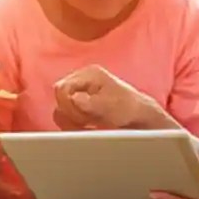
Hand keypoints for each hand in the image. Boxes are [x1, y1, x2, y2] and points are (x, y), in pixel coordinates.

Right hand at [52, 64, 166, 130]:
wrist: (139, 118)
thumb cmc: (128, 109)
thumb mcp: (111, 106)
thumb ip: (90, 102)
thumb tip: (74, 98)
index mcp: (89, 73)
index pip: (62, 89)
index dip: (69, 106)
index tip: (84, 117)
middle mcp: (81, 79)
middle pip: (59, 98)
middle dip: (72, 114)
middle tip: (89, 121)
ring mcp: (79, 91)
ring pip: (60, 109)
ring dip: (73, 120)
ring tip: (90, 123)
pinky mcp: (78, 103)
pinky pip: (65, 115)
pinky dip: (75, 123)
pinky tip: (87, 125)